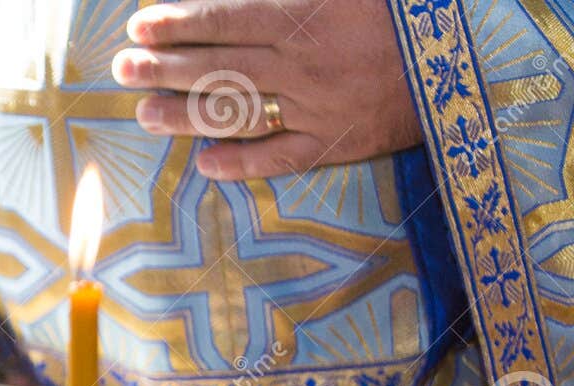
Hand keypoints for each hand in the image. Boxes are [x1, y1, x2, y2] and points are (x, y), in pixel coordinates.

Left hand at [112, 0, 422, 180]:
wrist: (467, 55)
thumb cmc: (400, 9)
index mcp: (305, 14)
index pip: (226, 19)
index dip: (178, 23)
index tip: (139, 27)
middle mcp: (304, 63)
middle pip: (219, 66)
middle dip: (164, 68)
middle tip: (123, 70)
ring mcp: (318, 106)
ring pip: (238, 112)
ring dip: (185, 115)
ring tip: (144, 114)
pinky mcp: (338, 141)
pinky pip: (282, 157)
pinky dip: (242, 163)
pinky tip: (205, 165)